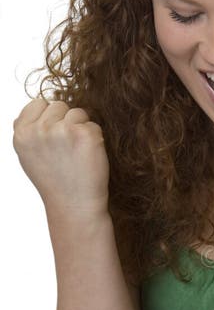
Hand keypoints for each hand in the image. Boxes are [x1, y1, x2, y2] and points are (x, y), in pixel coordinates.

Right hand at [13, 98, 109, 220]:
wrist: (74, 206)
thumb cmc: (54, 181)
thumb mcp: (29, 155)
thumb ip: (29, 129)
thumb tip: (39, 105)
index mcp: (22, 134)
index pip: (38, 103)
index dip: (50, 118)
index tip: (54, 138)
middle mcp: (39, 130)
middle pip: (59, 105)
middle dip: (66, 121)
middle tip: (67, 149)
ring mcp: (62, 130)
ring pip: (78, 113)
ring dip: (81, 128)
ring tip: (77, 154)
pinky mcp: (85, 134)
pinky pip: (94, 125)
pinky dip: (95, 139)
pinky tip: (88, 157)